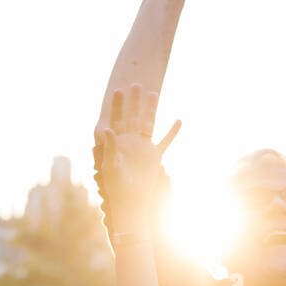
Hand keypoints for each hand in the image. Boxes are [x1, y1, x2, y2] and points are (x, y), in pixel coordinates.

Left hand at [97, 83, 179, 217]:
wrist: (131, 201)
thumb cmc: (117, 186)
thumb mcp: (111, 165)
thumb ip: (110, 147)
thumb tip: (107, 129)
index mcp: (118, 142)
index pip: (117, 119)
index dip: (117, 106)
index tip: (118, 91)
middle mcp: (131, 142)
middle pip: (133, 117)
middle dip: (134, 101)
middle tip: (135, 84)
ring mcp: (143, 147)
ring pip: (149, 123)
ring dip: (151, 109)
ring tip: (154, 93)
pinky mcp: (154, 156)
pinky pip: (165, 141)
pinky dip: (172, 132)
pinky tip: (179, 120)